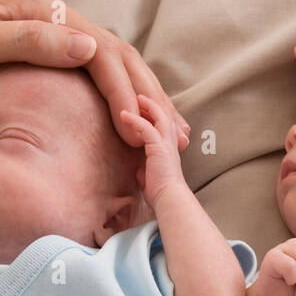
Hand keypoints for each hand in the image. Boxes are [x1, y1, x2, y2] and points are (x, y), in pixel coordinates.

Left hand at [0, 0, 188, 149]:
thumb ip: (25, 42)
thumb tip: (87, 45)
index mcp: (33, 7)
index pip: (95, 46)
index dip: (124, 87)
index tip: (140, 127)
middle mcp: (46, 19)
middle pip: (115, 57)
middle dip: (150, 99)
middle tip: (177, 138)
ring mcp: (48, 45)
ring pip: (113, 73)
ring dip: (146, 108)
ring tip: (174, 141)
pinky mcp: (44, 72)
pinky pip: (95, 89)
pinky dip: (123, 112)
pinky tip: (142, 137)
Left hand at [120, 93, 186, 207]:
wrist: (169, 199)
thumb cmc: (161, 194)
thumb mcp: (151, 179)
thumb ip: (145, 172)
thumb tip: (139, 172)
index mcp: (170, 150)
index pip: (166, 127)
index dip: (156, 117)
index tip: (145, 111)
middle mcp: (171, 144)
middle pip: (165, 116)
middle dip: (154, 105)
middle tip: (140, 97)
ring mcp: (167, 144)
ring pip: (159, 116)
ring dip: (147, 105)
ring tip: (135, 97)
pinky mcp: (159, 147)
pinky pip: (146, 127)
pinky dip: (135, 119)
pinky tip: (123, 115)